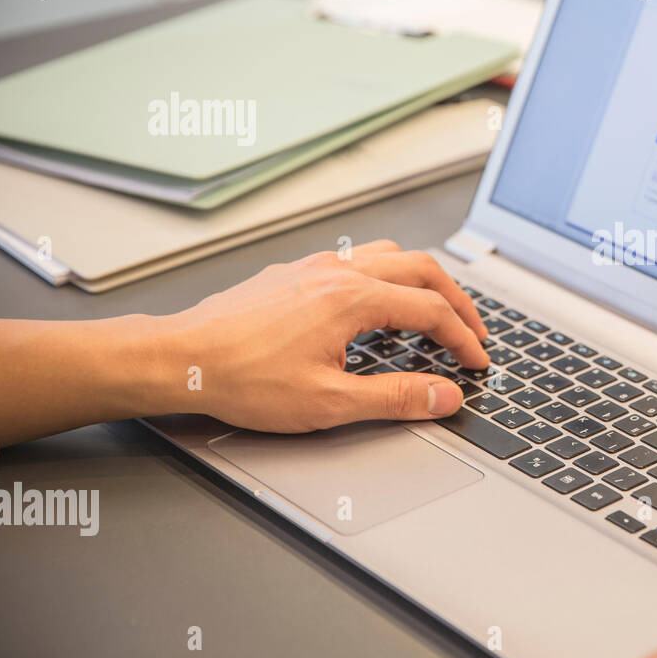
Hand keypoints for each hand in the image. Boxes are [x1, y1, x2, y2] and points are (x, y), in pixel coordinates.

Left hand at [155, 239, 489, 431]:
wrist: (179, 359)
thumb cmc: (243, 379)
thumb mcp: (329, 402)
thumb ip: (395, 398)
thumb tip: (443, 395)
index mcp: (353, 299)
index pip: (432, 311)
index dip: (464, 339)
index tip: (476, 362)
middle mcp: (339, 272)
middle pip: (422, 270)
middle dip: (457, 302)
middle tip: (474, 331)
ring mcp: (315, 267)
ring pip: (391, 254)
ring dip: (423, 281)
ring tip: (436, 310)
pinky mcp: (295, 272)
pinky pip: (358, 258)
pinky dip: (388, 276)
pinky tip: (379, 304)